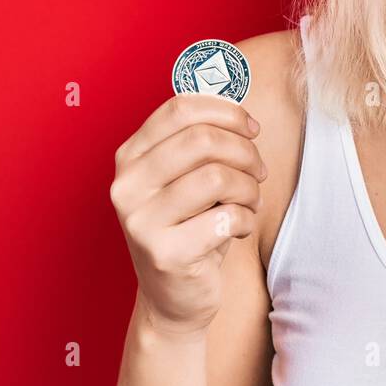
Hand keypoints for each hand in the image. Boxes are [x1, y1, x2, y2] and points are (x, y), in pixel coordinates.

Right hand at [110, 93, 266, 338]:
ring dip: (249, 188)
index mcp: (130, 157)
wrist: (174, 299)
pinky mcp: (164, 253)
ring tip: (249, 202)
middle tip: (259, 172)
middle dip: (245, 152)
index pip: (180, 109)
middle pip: (202, 139)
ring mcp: (140, 221)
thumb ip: (203, 137)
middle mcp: (126, 185)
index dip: (226, 111)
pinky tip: (237, 229)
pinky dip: (245, 220)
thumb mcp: (189, 177)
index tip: (252, 128)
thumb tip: (235, 86)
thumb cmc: (191, 227)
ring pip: (218, 176)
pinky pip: (227, 217)